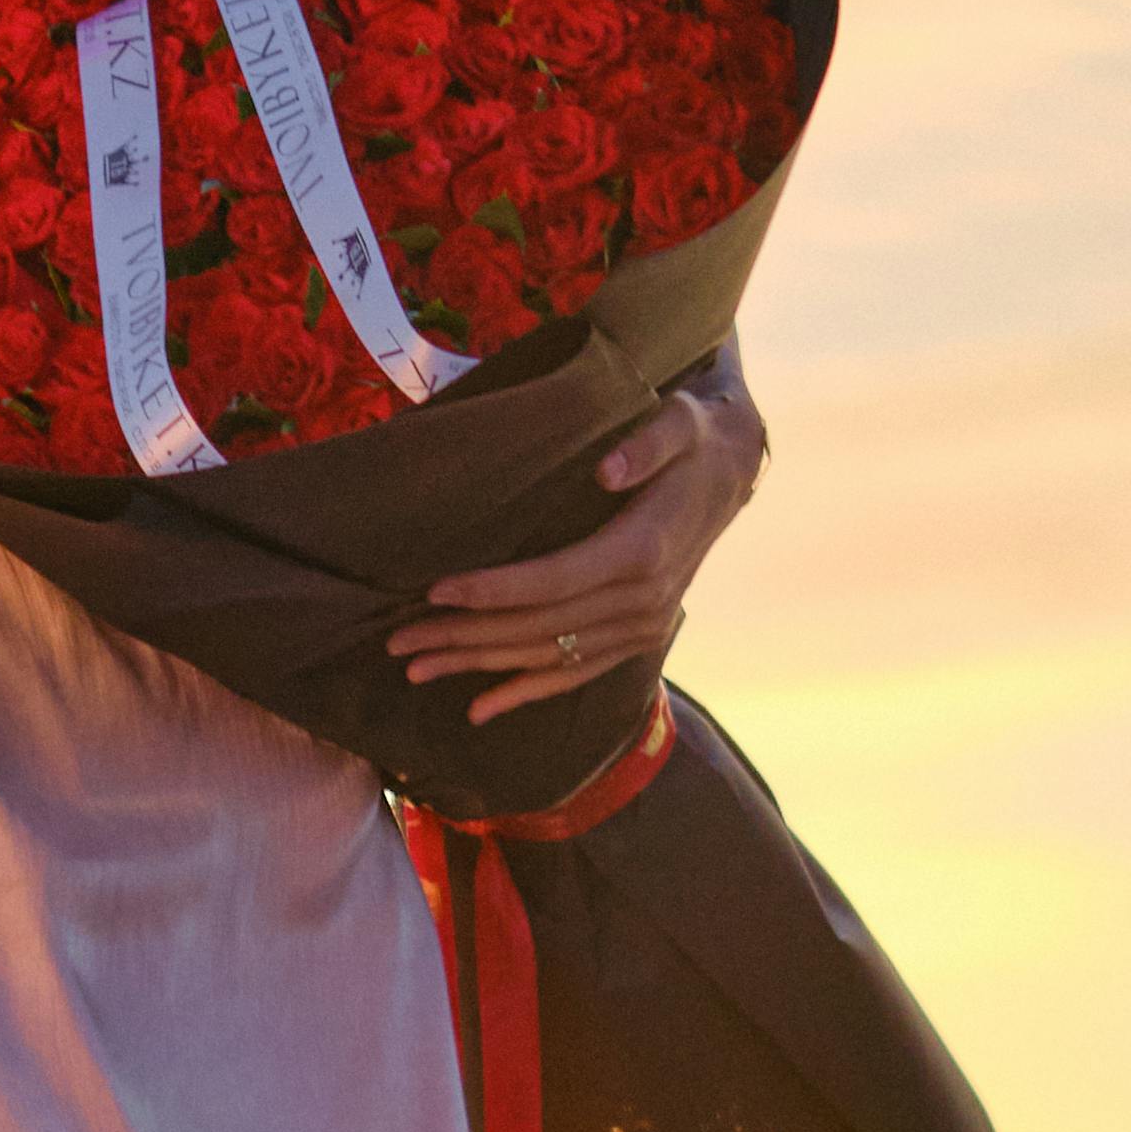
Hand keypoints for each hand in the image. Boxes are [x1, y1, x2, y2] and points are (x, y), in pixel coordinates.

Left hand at [388, 349, 771, 729]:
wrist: (732, 472)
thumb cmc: (691, 439)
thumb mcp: (680, 423)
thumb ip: (647, 444)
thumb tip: (608, 471)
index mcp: (643, 551)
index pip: (553, 580)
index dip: (493, 589)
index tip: (434, 592)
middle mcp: (642, 600)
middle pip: (537, 627)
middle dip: (464, 636)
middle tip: (399, 642)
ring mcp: (640, 627)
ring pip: (547, 656)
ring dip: (479, 667)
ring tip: (417, 669)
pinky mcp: (636, 638)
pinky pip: (575, 674)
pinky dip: (525, 692)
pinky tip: (479, 709)